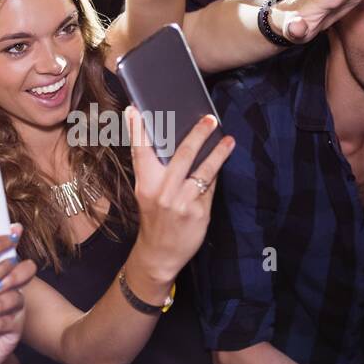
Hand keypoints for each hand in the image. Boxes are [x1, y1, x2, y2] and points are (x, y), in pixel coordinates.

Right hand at [127, 107, 234, 285]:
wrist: (159, 254)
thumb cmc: (154, 219)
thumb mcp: (146, 194)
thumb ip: (155, 172)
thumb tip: (173, 145)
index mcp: (145, 185)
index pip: (141, 152)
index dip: (137, 130)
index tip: (134, 110)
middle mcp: (162, 192)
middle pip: (183, 155)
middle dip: (198, 134)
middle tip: (209, 119)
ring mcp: (182, 202)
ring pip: (204, 170)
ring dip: (218, 153)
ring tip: (228, 140)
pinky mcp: (199, 212)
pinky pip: (210, 188)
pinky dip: (215, 175)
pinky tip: (221, 165)